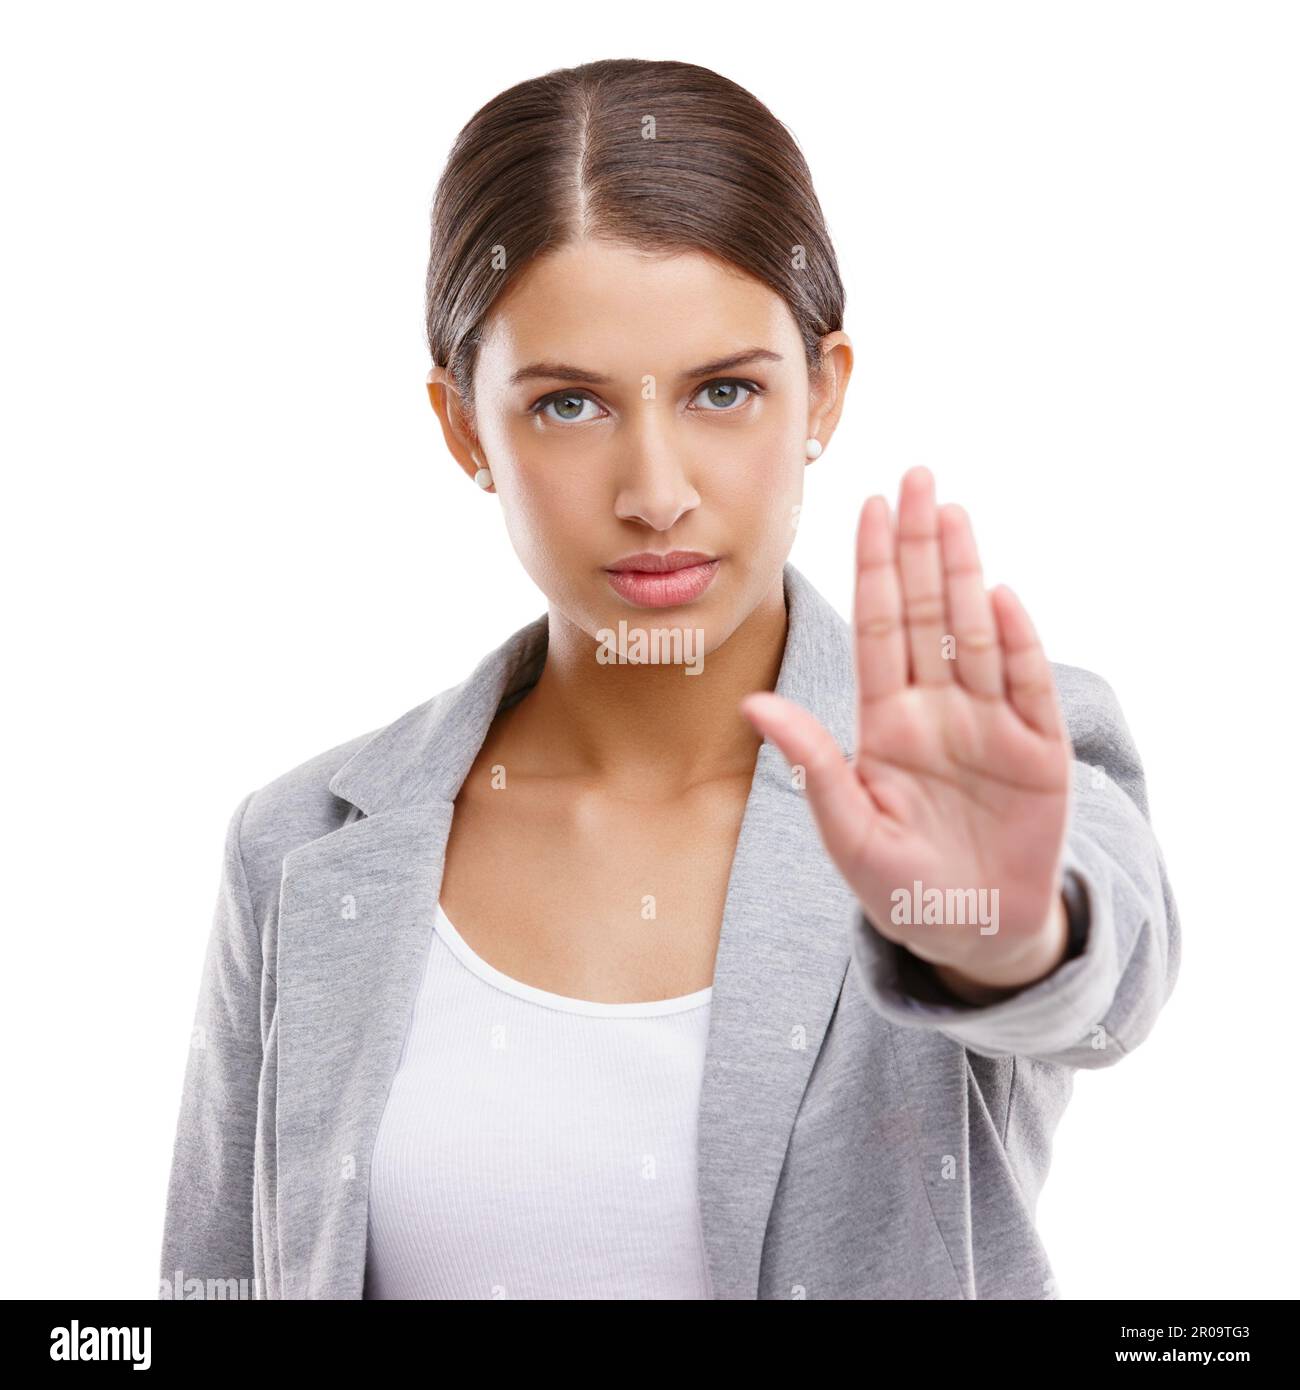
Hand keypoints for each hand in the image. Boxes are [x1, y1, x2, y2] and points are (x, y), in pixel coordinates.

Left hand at [740, 467, 1073, 993]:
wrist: (972, 934)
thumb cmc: (900, 885)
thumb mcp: (848, 830)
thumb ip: (812, 764)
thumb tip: (752, 704)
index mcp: (887, 720)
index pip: (880, 628)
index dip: (875, 568)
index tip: (870, 507)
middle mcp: (939, 708)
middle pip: (927, 613)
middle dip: (919, 546)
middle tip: (917, 477)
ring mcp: (991, 724)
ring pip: (976, 633)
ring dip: (963, 573)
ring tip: (953, 513)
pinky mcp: (1039, 751)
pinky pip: (1028, 687)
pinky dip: (1017, 644)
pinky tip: (999, 596)